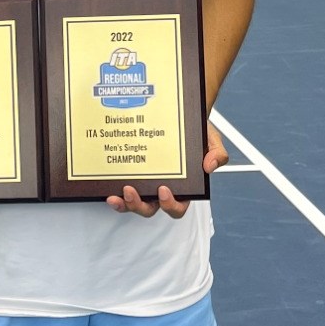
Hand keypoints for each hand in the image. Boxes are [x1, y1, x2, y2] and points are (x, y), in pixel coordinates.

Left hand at [105, 121, 228, 218]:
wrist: (177, 117)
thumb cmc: (195, 133)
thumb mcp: (211, 139)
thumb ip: (217, 153)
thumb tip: (209, 166)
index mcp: (181, 188)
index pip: (177, 206)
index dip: (170, 205)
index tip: (163, 190)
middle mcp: (160, 189)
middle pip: (150, 208)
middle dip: (139, 205)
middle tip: (131, 191)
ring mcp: (143, 183)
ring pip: (132, 203)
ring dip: (124, 203)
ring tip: (116, 194)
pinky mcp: (129, 173)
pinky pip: (120, 188)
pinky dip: (114, 191)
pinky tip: (107, 186)